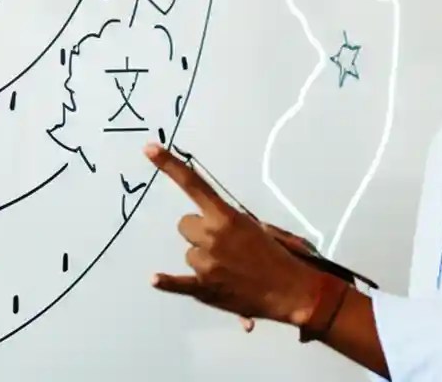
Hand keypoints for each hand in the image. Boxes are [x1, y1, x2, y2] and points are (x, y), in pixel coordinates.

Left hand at [145, 143, 322, 328]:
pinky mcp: (203, 289)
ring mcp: (205, 264)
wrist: (292, 292)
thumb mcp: (262, 229)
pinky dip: (167, 282)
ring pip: (189, 254)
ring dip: (203, 258)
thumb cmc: (282, 256)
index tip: (149, 149)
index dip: (169, 165)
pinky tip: (155, 279)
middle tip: (222, 243)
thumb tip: (220, 228)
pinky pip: (177, 283)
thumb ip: (234, 224)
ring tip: (229, 270)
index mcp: (227, 217)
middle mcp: (211, 237)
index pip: (194, 185)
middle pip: (185, 224)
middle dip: (199, 230)